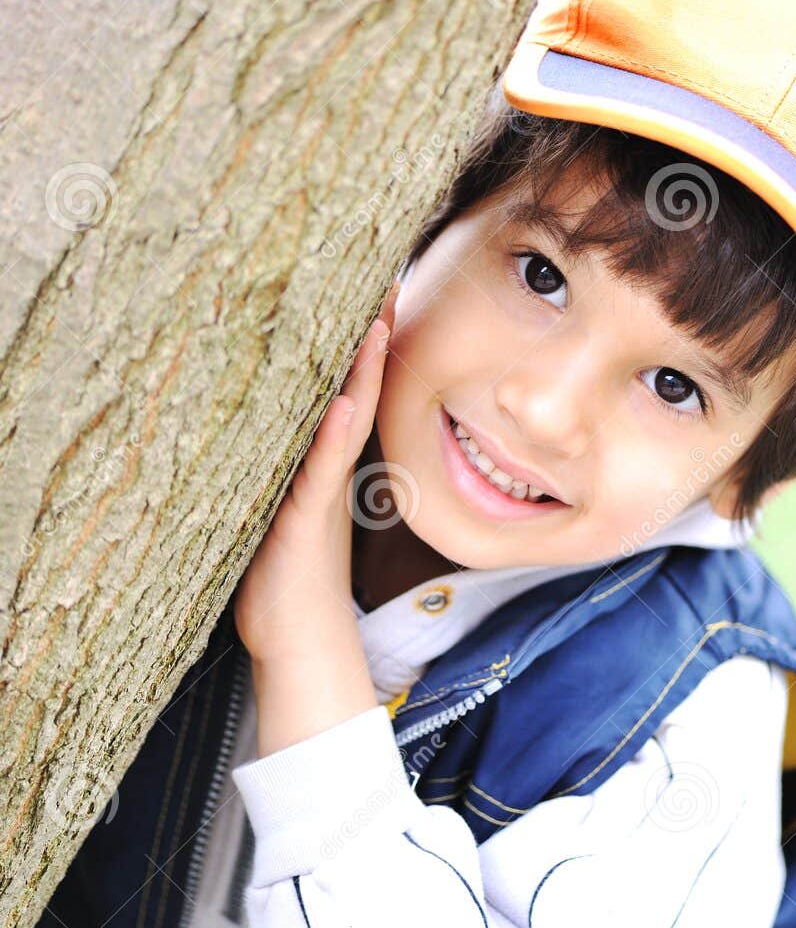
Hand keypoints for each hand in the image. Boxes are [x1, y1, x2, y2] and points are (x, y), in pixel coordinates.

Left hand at [233, 278, 400, 668]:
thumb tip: (275, 429)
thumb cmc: (281, 581)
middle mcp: (326, 473)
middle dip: (369, 339)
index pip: (342, 390)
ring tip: (376, 323)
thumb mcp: (275, 511)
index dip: (359, 345)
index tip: (374, 293)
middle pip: (353, 392)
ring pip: (343, 423)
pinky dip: (333, 439)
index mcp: (319, 465)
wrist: (295, 645)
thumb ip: (281, 471)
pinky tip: (342, 404)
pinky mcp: (306, 525)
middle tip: (388, 282)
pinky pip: (321, 474)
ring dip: (362, 375)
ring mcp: (320, 497)